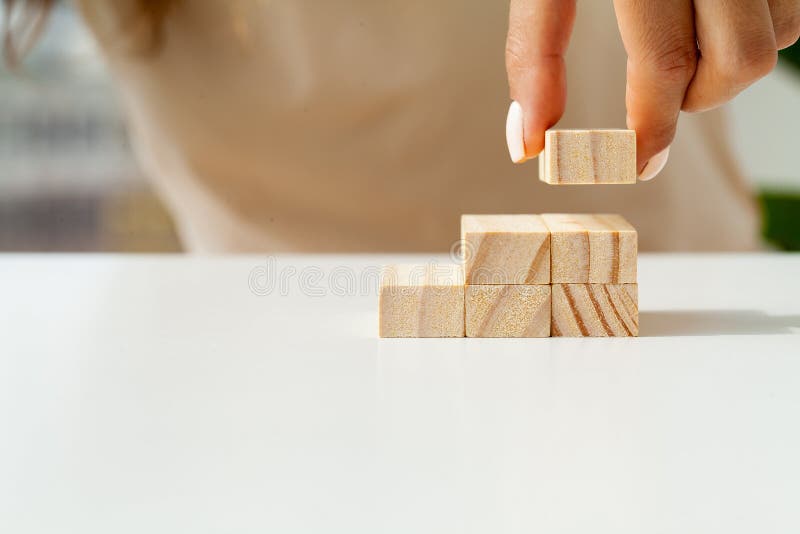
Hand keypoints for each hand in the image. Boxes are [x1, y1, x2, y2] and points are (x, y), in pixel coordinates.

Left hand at [505, 0, 799, 179]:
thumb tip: (527, 142)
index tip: (639, 164)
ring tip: (684, 42)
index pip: (664, 62)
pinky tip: (716, 13)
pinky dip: (759, 26)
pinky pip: (797, 7)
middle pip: (740, 62)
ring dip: (729, 63)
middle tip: (658, 92)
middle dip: (697, 99)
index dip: (653, 128)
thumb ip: (533, 51)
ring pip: (778, 37)